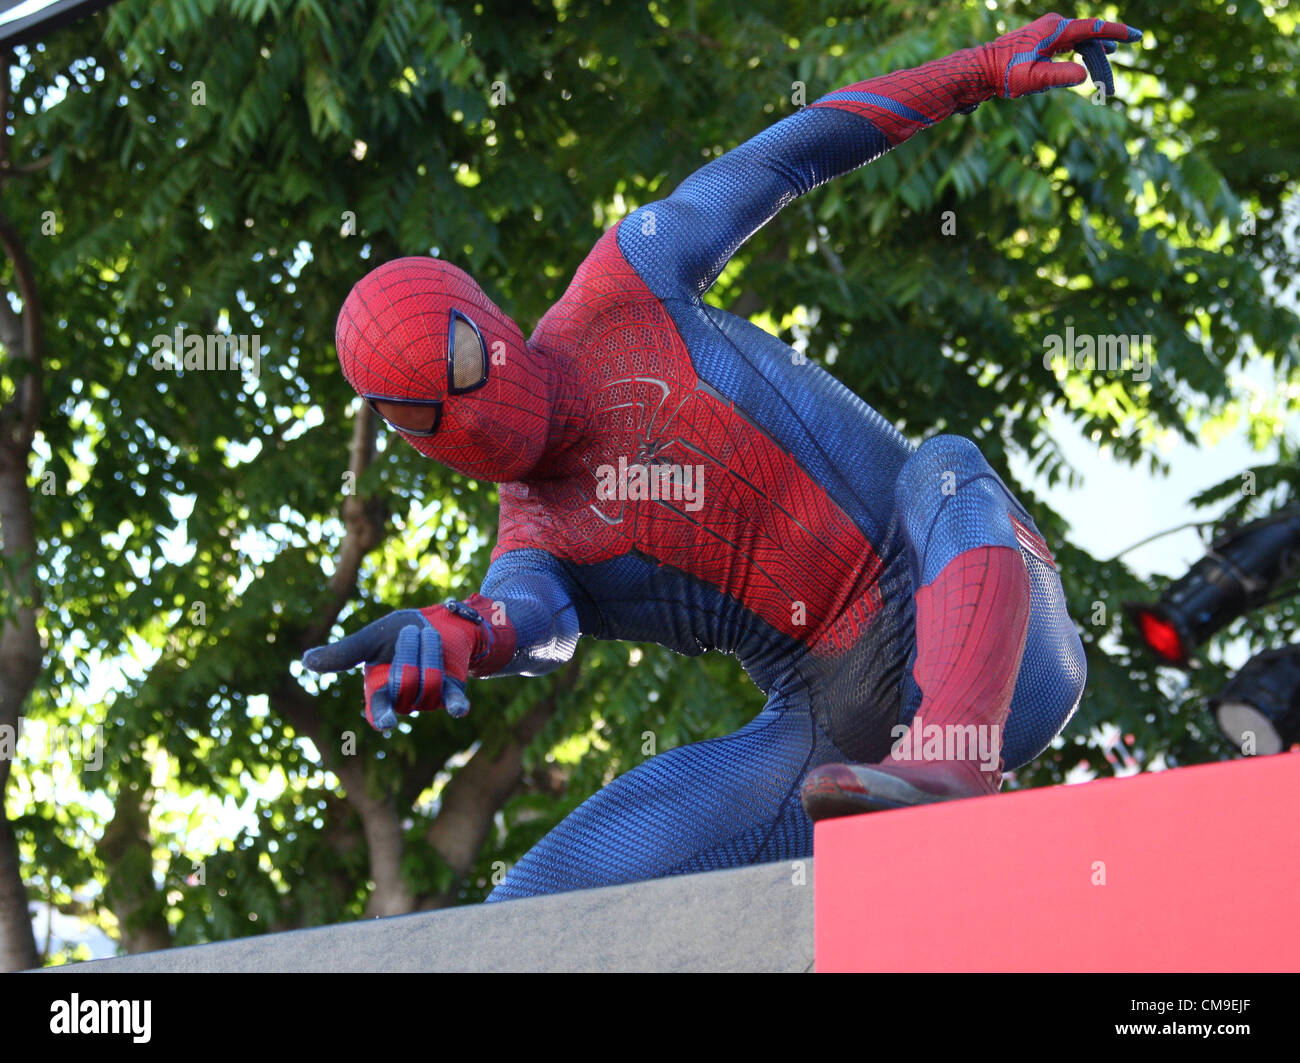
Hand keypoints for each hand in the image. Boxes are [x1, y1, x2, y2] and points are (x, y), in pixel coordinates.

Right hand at [302, 600, 489, 730]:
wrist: (436, 621)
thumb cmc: (397, 632)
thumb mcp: (370, 638)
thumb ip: (344, 653)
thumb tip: (305, 661)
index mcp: (378, 692)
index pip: (378, 712)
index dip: (382, 716)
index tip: (388, 721)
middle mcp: (403, 701)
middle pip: (407, 686)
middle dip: (409, 651)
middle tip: (411, 631)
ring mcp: (428, 699)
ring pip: (430, 685)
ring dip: (430, 652)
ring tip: (429, 634)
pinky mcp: (451, 691)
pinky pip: (453, 702)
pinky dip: (456, 706)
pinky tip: (459, 710)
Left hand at [981, 13, 1141, 99]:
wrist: (981, 69)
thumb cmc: (1005, 74)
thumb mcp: (1034, 79)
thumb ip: (1059, 76)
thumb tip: (1085, 76)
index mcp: (1055, 30)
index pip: (1092, 28)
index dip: (1115, 32)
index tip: (1134, 36)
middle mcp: (1053, 26)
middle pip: (1087, 35)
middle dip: (1105, 47)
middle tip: (1125, 54)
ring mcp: (1046, 32)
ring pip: (1077, 39)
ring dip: (1093, 49)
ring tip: (1110, 52)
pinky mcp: (1040, 41)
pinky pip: (1066, 43)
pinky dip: (1078, 50)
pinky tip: (1085, 56)